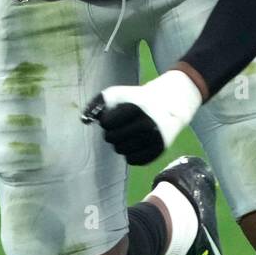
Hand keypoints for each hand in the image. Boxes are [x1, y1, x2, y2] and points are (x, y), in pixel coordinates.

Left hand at [81, 69, 202, 165]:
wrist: (171, 104)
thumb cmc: (139, 98)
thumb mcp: (119, 93)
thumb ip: (99, 103)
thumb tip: (84, 120)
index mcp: (136, 109)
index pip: (107, 124)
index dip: (107, 120)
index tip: (115, 116)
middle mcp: (146, 125)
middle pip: (112, 139)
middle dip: (112, 133)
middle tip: (121, 126)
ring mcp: (153, 139)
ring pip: (121, 151)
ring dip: (120, 143)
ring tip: (129, 133)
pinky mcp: (158, 151)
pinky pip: (133, 160)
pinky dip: (130, 153)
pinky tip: (135, 142)